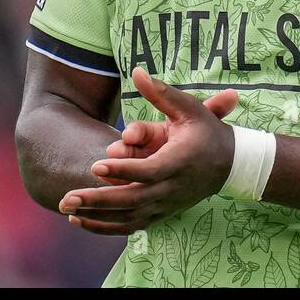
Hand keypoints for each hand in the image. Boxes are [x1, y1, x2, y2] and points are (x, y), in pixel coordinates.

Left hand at [59, 67, 236, 233]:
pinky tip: (81, 221)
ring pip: (129, 218)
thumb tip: (137, 71)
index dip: (123, 170)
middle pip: (133, 200)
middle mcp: (172, 187)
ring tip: (68, 209)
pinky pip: (131, 225)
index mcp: (180, 161)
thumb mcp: (189, 107)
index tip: (97, 164)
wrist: (230, 164)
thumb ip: (161, 92)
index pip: (149, 171)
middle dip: (99, 199)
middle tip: (69, 197)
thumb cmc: (207, 131)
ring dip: (98, 217)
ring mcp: (166, 204)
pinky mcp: (161, 213)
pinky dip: (106, 227)